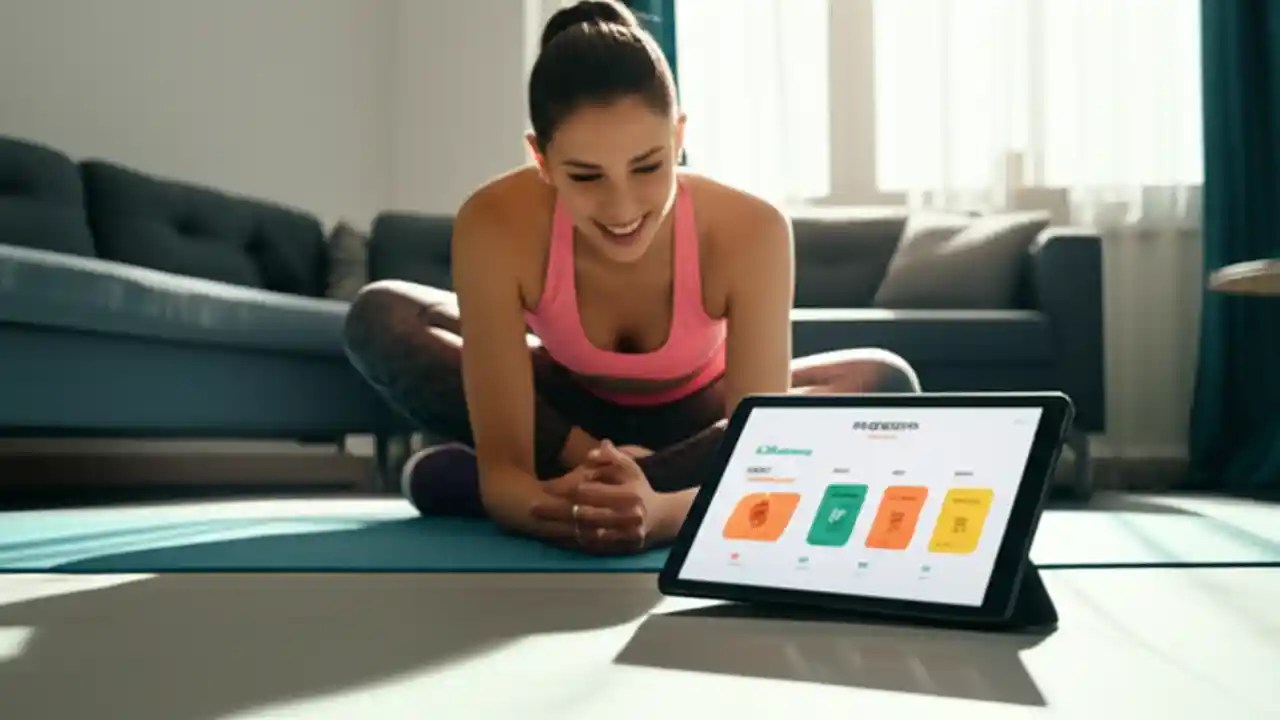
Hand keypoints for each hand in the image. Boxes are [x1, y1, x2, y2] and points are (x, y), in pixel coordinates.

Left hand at [533, 440, 664, 554]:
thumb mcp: (631, 467)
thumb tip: (598, 447)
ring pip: (585, 532)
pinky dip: (573, 542)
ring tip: (539, 524)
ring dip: (561, 529)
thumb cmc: (639, 487)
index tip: (545, 488)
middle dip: (556, 511)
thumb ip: (613, 456)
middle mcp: (627, 516)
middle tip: (533, 508)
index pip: (589, 491)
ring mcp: (623, 535)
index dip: (565, 489)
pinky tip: (556, 538)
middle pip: (583, 514)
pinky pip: (592, 546)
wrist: (659, 517)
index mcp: (628, 493)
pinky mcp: (620, 548)